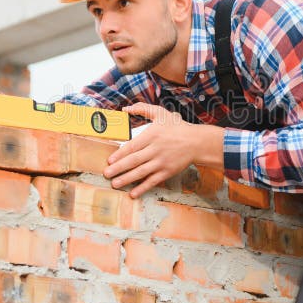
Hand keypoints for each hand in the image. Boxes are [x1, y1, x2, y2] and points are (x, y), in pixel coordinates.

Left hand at [103, 103, 222, 198]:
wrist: (196, 142)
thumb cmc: (177, 127)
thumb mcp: (161, 113)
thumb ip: (143, 109)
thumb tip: (125, 108)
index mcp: (152, 135)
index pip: (133, 146)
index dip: (120, 154)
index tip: (109, 160)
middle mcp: (156, 150)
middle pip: (134, 160)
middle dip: (119, 168)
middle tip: (106, 174)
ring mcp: (162, 162)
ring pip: (141, 172)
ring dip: (127, 179)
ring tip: (115, 184)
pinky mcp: (167, 172)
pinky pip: (153, 181)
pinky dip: (142, 188)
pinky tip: (133, 193)